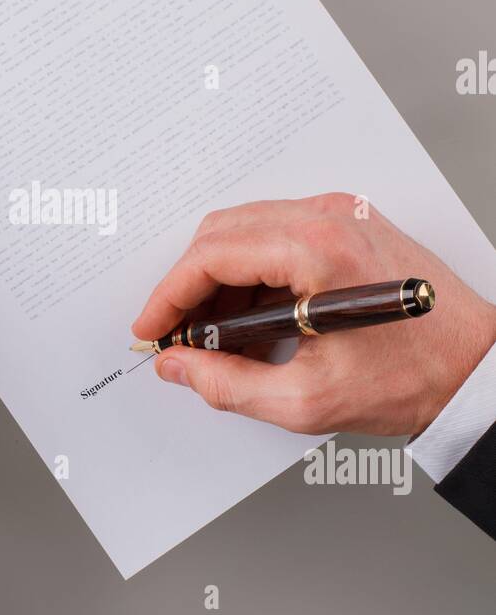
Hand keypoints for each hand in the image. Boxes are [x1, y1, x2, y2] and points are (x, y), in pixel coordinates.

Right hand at [131, 193, 495, 436]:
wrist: (475, 367)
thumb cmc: (411, 379)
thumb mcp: (306, 399)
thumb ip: (227, 384)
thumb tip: (178, 367)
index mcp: (318, 249)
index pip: (212, 255)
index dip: (169, 295)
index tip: (151, 329)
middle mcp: (329, 218)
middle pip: (222, 233)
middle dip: (188, 284)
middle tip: (173, 334)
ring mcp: (341, 215)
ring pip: (246, 230)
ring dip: (218, 278)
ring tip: (210, 334)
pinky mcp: (350, 225)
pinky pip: (277, 234)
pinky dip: (251, 271)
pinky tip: (247, 317)